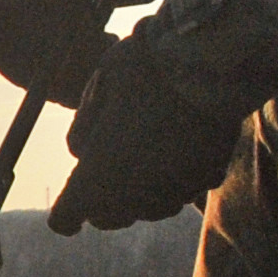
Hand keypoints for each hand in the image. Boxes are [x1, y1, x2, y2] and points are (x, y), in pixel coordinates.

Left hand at [46, 39, 241, 233]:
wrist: (213, 56)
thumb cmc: (143, 67)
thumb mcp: (98, 88)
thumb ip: (84, 129)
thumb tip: (83, 155)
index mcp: (96, 178)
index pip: (65, 220)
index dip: (64, 213)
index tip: (67, 203)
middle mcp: (135, 197)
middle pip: (108, 219)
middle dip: (100, 201)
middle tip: (103, 167)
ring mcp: (176, 191)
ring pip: (149, 209)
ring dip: (140, 191)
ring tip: (144, 151)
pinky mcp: (209, 178)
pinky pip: (184, 190)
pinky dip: (176, 177)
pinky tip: (177, 146)